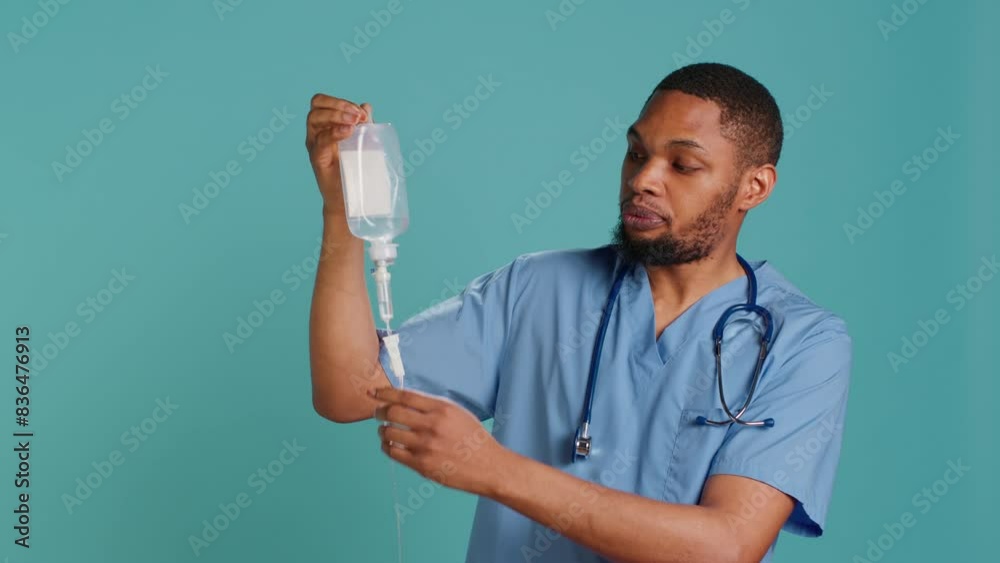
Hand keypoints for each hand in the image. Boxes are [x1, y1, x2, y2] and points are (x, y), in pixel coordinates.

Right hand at [305, 94, 373, 207]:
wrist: (349, 201)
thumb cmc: (355, 171)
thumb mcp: (363, 144)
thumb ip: (363, 125)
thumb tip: (366, 106)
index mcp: (325, 126)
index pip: (323, 102)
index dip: (341, 101)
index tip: (362, 112)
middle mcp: (316, 133)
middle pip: (316, 105)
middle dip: (339, 105)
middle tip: (358, 116)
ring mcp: (315, 146)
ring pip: (315, 118)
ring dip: (337, 115)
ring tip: (354, 122)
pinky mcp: (317, 160)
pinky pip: (320, 141)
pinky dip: (335, 132)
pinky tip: (348, 131)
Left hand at [370, 387, 510, 496]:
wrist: (489, 466)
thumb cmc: (474, 439)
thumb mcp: (458, 413)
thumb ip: (433, 406)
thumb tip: (405, 400)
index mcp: (442, 409)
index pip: (405, 396)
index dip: (385, 393)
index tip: (375, 393)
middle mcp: (432, 425)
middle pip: (392, 413)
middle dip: (379, 412)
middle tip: (377, 413)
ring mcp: (426, 446)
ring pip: (389, 433)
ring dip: (382, 430)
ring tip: (384, 430)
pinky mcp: (422, 465)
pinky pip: (394, 453)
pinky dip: (387, 447)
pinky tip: (389, 445)